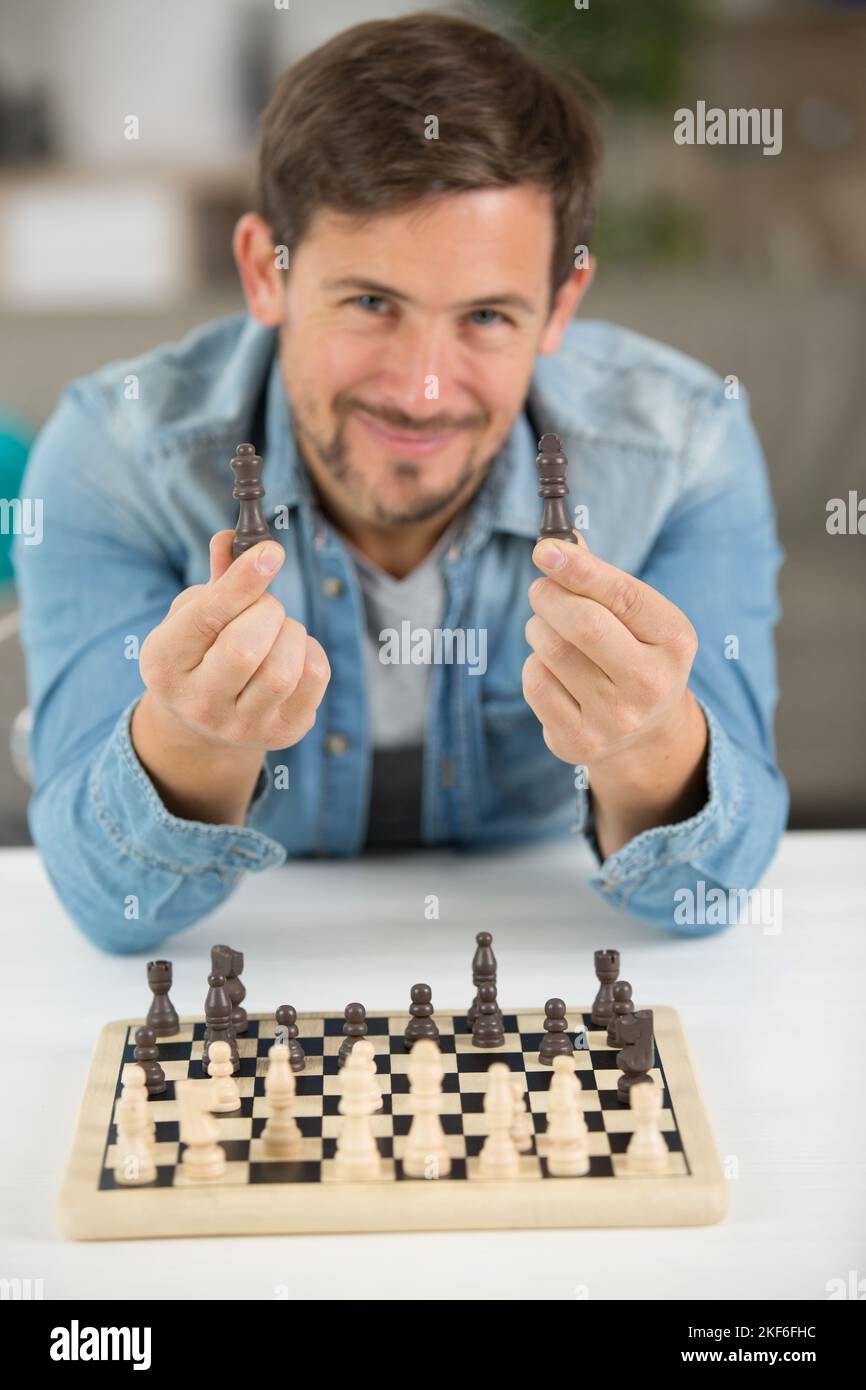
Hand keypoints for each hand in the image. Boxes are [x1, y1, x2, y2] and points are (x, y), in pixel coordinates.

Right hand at [139, 531, 329, 752]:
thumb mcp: (192, 615)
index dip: (241, 582)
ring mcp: (241, 726)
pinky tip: (292, 653)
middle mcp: (198, 703)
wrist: (205, 723)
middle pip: (244, 649)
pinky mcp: (282, 733)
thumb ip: (215, 579)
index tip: (270, 552)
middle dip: (266, 610)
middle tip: (264, 605)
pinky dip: (310, 651)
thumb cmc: (200, 653)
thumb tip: (230, 539)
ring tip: (276, 632)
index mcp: (163, 665)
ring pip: (282, 669)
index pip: (205, 619)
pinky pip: (314, 677)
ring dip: (289, 632)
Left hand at [523, 537, 707, 854]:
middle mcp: (650, 685)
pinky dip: (534, 663)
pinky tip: (552, 667)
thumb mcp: (638, 618)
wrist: (644, 734)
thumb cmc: (635, 655)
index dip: (579, 568)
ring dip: (539, 627)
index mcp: (674, 642)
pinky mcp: (578, 741)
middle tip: (541, 589)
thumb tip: (556, 547)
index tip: (545, 550)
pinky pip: (535, 683)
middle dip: (550, 596)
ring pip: (551, 651)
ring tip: (550, 630)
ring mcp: (614, 719)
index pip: (622, 596)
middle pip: (582, 624)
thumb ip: (602, 582)